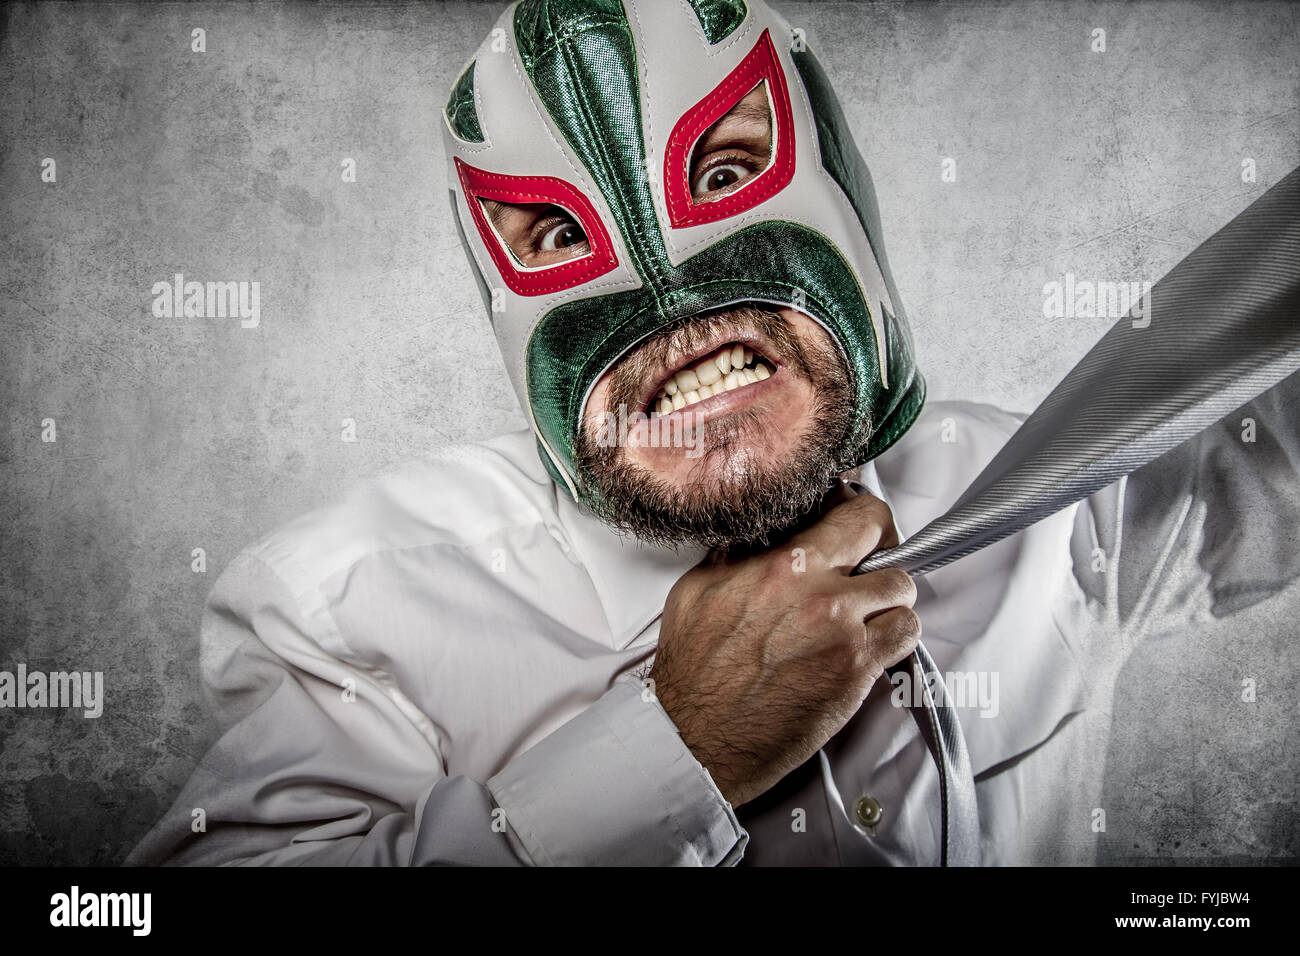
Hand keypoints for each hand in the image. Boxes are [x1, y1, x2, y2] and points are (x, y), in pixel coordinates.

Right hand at [649, 490, 919, 806]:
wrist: (695, 733)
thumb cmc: (693, 670)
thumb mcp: (698, 588)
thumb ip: (736, 553)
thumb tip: (758, 534)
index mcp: (783, 565)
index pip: (857, 514)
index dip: (866, 517)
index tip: (861, 529)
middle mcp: (818, 591)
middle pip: (886, 544)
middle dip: (879, 554)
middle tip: (866, 571)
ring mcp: (843, 630)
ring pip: (902, 590)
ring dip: (887, 600)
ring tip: (864, 616)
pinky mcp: (856, 669)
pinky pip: (906, 634)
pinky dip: (896, 636)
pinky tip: (871, 645)